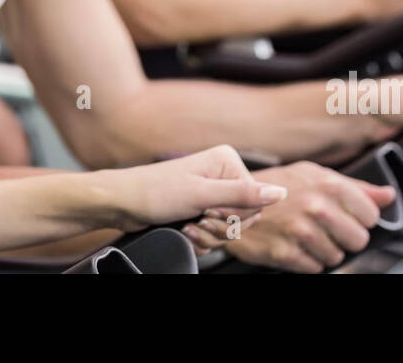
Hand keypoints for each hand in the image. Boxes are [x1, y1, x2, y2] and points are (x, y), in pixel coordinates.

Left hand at [110, 144, 286, 240]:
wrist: (122, 203)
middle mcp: (222, 175)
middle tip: (197, 220)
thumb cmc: (154, 192)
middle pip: (246, 217)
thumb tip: (280, 192)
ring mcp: (212, 193)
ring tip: (187, 225)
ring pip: (230, 229)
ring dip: (209, 236)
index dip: (234, 216)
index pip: (257, 201)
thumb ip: (243, 195)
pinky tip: (184, 230)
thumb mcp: (202, 195)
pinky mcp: (201, 208)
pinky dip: (201, 239)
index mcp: (227, 162)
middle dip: (221, 228)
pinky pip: (215, 234)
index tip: (209, 212)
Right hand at [212, 161, 395, 271]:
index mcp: (328, 184)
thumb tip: (389, 196)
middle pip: (358, 240)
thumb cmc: (279, 186)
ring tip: (306, 235)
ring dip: (325, 251)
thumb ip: (355, 187)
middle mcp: (316, 207)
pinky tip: (295, 245)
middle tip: (327, 229)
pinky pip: (316, 269)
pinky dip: (308, 261)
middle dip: (345, 238)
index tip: (347, 216)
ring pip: (338, 257)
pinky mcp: (286, 254)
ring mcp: (301, 232)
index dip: (360, 219)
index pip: (371, 215)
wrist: (233, 201)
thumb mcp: (314, 175)